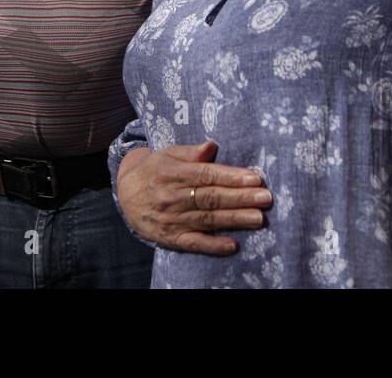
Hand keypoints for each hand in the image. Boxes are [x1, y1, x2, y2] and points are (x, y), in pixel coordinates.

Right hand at [117, 141, 271, 254]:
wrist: (125, 195)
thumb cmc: (154, 170)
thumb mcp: (167, 155)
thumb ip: (190, 152)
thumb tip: (212, 146)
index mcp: (173, 173)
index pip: (206, 175)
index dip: (231, 176)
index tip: (254, 177)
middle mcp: (172, 197)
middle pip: (211, 197)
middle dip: (240, 198)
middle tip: (265, 198)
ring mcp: (172, 219)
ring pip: (207, 219)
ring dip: (234, 219)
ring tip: (258, 218)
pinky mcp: (171, 238)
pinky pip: (194, 243)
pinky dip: (213, 245)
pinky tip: (232, 245)